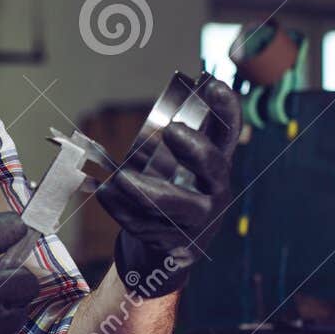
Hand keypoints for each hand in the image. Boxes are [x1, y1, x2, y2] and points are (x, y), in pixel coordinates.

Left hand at [98, 77, 240, 297]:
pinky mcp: (179, 245)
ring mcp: (201, 221)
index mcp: (217, 163)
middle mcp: (217, 190)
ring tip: (119, 178)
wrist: (171, 249)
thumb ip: (176, 137)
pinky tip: (105, 196)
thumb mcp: (182, 165)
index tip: (213, 84)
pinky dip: (121, 210)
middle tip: (170, 130)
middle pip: (213, 165)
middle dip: (194, 147)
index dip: (226, 108)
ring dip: (144, 189)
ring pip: (174, 203)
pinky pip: (146, 225)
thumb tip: (163, 96)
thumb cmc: (174, 192)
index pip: (228, 132)